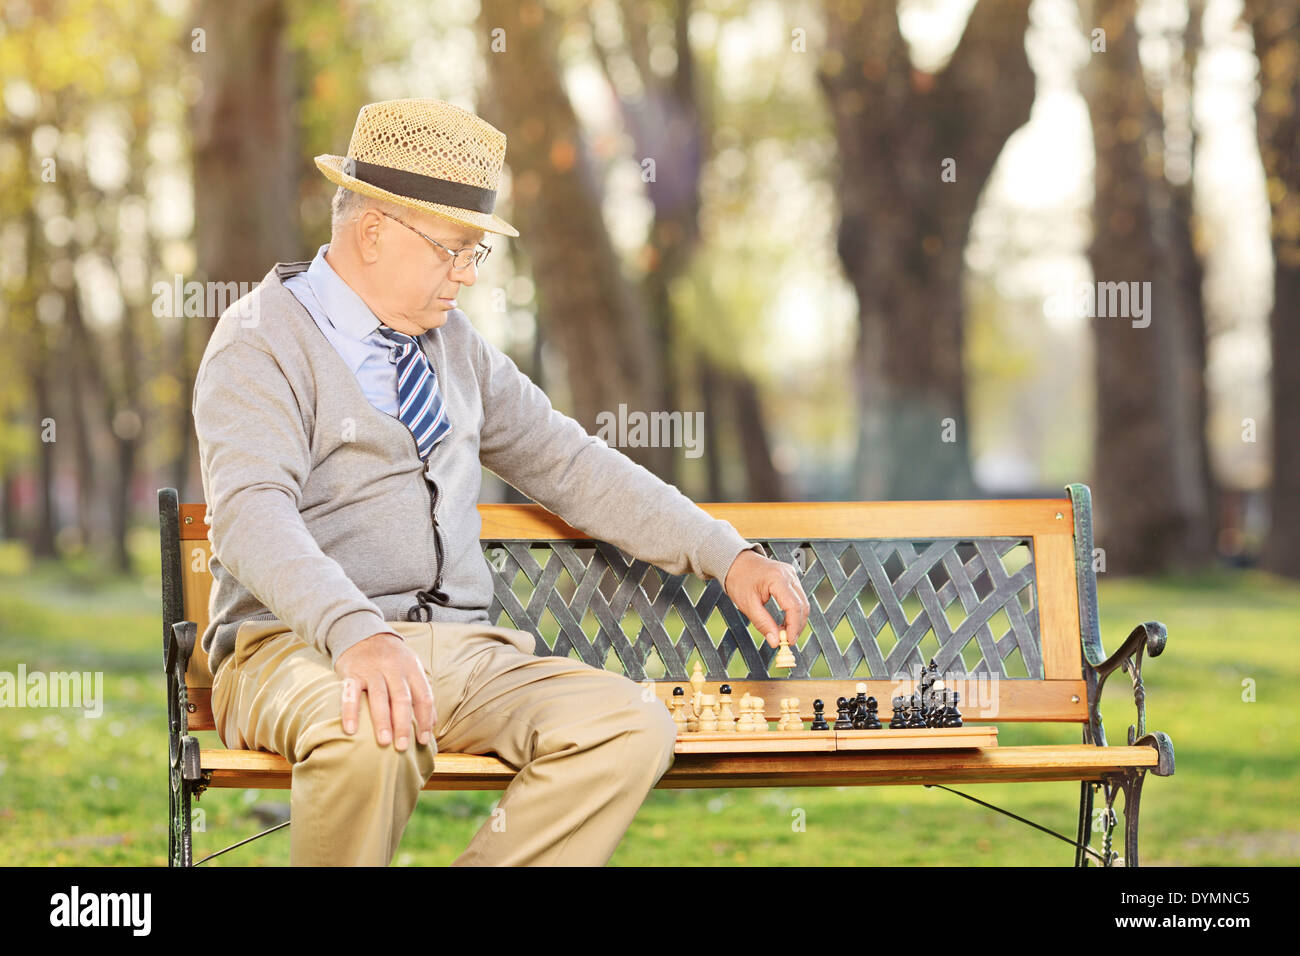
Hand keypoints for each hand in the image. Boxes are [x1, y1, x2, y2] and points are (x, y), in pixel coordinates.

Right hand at [334, 632, 435, 750]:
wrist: (363, 633)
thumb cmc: (391, 658)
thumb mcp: (410, 668)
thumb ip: (420, 692)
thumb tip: (433, 722)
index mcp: (412, 669)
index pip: (423, 696)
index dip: (426, 719)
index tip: (423, 740)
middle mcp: (394, 669)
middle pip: (402, 699)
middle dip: (404, 724)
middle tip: (403, 747)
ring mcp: (372, 670)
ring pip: (379, 697)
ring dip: (382, 721)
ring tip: (384, 742)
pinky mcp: (352, 673)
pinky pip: (350, 694)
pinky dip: (350, 712)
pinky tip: (351, 730)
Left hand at [723, 548, 809, 647]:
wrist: (737, 561)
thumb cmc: (739, 579)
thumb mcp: (748, 604)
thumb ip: (763, 623)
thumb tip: (775, 641)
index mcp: (777, 578)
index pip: (794, 606)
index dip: (793, 626)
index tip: (788, 641)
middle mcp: (788, 575)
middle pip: (802, 606)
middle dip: (797, 626)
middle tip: (787, 641)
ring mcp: (791, 575)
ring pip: (803, 603)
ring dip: (796, 620)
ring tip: (783, 633)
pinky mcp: (791, 578)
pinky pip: (798, 598)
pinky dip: (794, 612)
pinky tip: (785, 622)